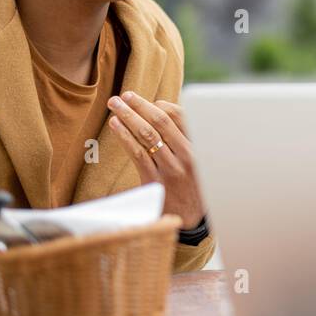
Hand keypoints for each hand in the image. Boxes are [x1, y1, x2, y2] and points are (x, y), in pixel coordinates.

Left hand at [106, 92, 204, 226]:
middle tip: (124, 95)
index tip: (147, 101)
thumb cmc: (194, 187)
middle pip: (161, 122)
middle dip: (140, 105)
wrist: (192, 220)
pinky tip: (115, 125)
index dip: (162, 105)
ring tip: (115, 104)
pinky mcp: (155, 181)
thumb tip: (164, 111)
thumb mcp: (201, 162)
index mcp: (200, 147)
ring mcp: (171, 169)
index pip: (181, 117)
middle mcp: (188, 155)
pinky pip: (137, 153)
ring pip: (147, 134)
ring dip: (128, 116)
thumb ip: (187, 140)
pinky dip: (124, 136)